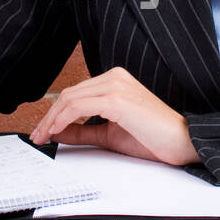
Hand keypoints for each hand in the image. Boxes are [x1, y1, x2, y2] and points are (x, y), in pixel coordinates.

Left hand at [29, 67, 199, 165]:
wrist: (181, 142)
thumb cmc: (153, 138)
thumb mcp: (109, 134)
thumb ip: (83, 130)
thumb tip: (58, 131)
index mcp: (115, 80)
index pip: (75, 93)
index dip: (54, 112)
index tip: (43, 131)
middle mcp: (114, 77)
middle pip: (69, 94)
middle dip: (49, 117)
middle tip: (37, 136)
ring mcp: (116, 86)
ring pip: (70, 99)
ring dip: (52, 119)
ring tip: (43, 137)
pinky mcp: (117, 99)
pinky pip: (78, 106)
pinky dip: (62, 120)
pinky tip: (56, 132)